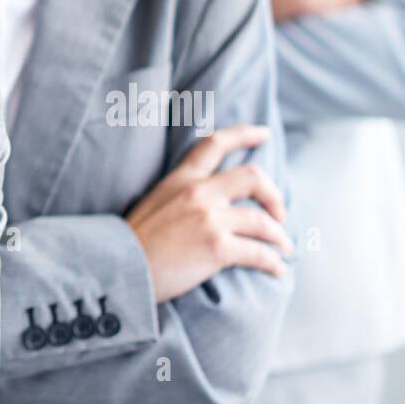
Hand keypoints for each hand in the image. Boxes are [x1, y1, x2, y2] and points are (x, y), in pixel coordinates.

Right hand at [125, 124, 293, 303]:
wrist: (120, 268)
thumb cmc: (136, 243)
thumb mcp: (156, 202)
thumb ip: (182, 194)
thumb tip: (209, 202)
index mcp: (182, 178)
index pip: (215, 143)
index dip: (244, 134)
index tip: (264, 133)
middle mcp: (199, 192)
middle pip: (253, 176)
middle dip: (274, 194)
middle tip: (280, 213)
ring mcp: (209, 219)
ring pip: (262, 220)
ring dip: (279, 237)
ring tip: (284, 249)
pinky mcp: (217, 247)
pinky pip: (259, 253)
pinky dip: (274, 263)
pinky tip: (277, 270)